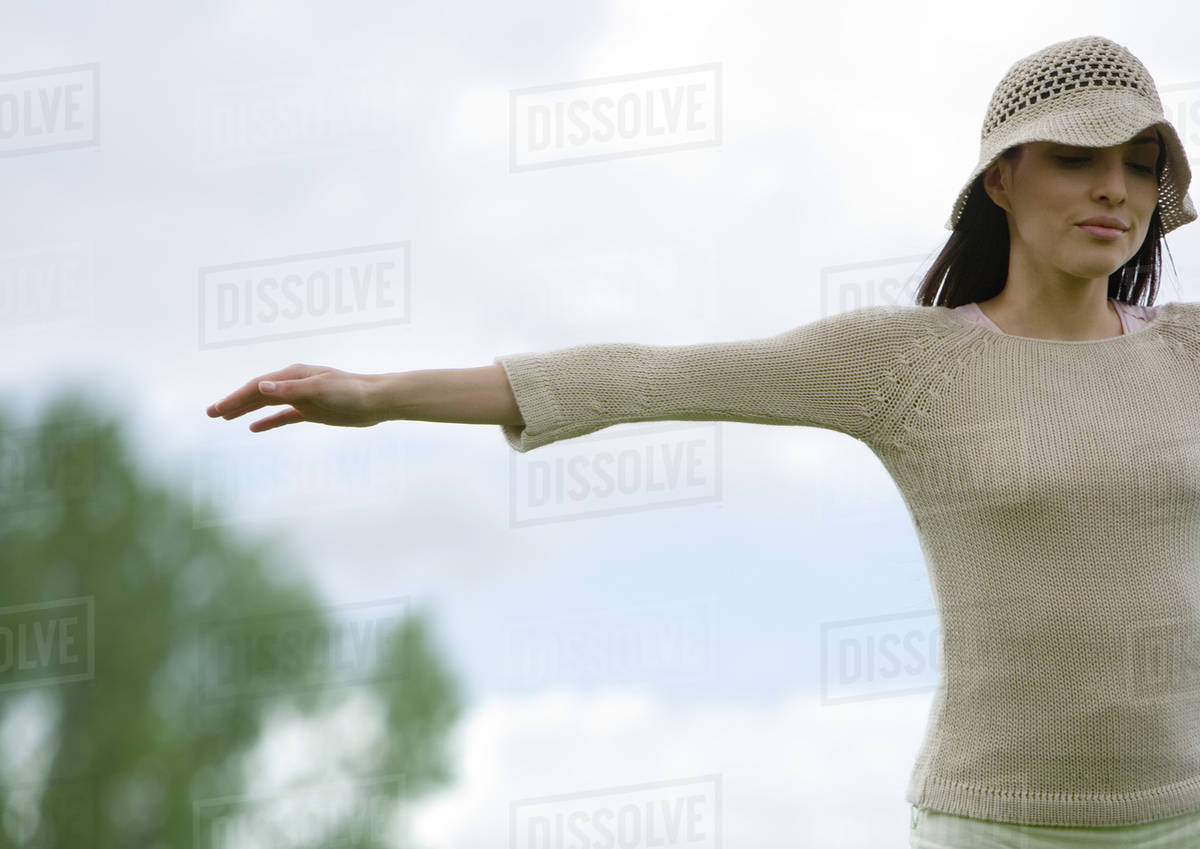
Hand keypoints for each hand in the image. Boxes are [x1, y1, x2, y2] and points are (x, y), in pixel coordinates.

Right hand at [206, 364, 381, 431]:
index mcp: (293, 375)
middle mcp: (294, 384)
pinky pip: (283, 416)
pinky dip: (267, 422)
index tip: (217, 410)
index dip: (235, 398)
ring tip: (223, 418)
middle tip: (209, 413)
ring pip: (266, 405)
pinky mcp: (312, 411)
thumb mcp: (319, 390)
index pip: (256, 387)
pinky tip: (253, 428)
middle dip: (233, 403)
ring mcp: (302, 398)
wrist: (376, 401)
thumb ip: (290, 390)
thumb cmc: (350, 392)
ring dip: (245, 411)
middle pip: (257, 394)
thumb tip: (261, 386)